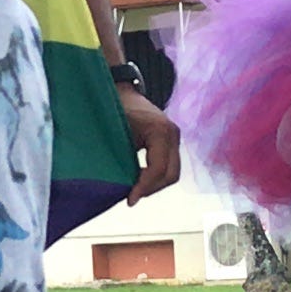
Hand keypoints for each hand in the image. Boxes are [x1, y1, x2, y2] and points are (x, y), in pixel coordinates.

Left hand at [118, 85, 179, 203]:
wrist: (124, 92)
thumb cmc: (116, 108)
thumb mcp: (116, 132)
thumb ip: (121, 157)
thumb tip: (120, 186)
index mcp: (160, 131)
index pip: (159, 169)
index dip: (144, 187)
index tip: (130, 200)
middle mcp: (172, 134)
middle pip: (171, 175)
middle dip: (151, 189)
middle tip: (132, 197)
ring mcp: (174, 138)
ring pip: (172, 172)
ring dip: (154, 184)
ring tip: (135, 190)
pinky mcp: (171, 142)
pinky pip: (169, 166)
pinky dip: (156, 176)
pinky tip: (139, 180)